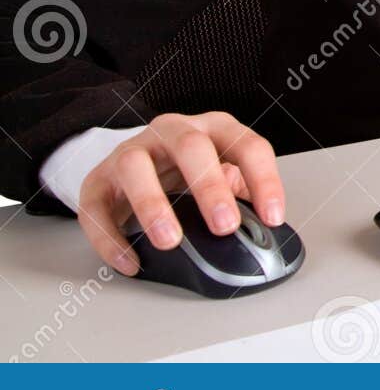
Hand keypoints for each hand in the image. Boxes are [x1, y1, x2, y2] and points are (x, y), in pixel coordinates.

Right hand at [75, 112, 284, 276]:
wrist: (135, 160)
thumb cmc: (187, 168)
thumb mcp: (223, 171)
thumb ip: (243, 193)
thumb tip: (266, 229)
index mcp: (214, 129)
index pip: (247, 144)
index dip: (264, 179)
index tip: (273, 217)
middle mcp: (172, 131)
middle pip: (191, 147)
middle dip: (210, 187)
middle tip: (225, 225)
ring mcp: (131, 151)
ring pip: (135, 166)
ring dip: (153, 205)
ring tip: (170, 240)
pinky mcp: (97, 179)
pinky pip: (96, 206)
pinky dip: (110, 237)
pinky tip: (130, 261)